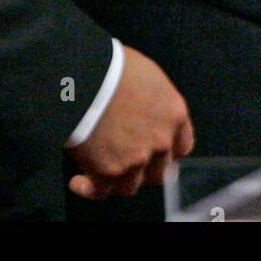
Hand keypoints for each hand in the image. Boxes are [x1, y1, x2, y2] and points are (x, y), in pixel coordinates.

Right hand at [68, 45, 194, 199]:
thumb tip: (147, 115)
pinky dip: (89, 189)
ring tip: (100, 167)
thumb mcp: (149, 79)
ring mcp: (135, 160)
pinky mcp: (107, 172)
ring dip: (117, 179)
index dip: (166, 152)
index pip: (182, 147)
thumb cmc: (114, 67)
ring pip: (130, 186)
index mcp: (174, 115)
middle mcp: (161, 141)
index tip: (154, 151)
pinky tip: (78, 181)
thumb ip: (156, 105)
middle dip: (144, 169)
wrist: (86, 76)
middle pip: (159, 172)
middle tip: (125, 159)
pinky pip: (100, 192)